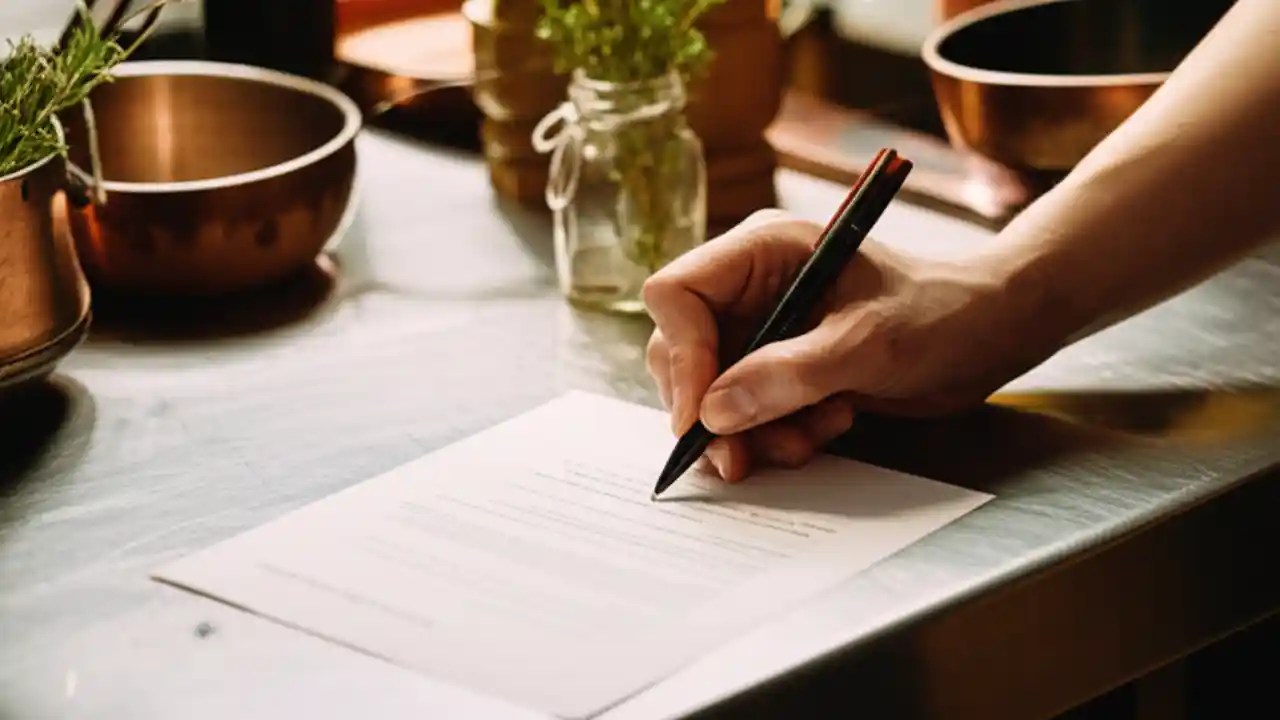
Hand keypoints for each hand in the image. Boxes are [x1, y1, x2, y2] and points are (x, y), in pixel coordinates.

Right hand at [642, 210, 1062, 482]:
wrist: (987, 336)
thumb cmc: (940, 315)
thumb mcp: (868, 345)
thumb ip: (788, 375)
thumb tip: (712, 413)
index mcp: (763, 250)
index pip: (677, 294)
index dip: (681, 355)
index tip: (704, 416)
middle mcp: (751, 285)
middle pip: (681, 349)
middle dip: (712, 409)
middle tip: (742, 456)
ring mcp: (762, 327)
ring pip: (710, 390)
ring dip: (748, 430)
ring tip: (805, 440)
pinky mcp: (779, 365)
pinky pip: (744, 409)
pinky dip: (773, 433)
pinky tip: (823, 428)